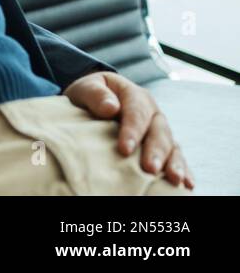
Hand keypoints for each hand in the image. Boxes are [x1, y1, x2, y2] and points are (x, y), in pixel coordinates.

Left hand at [63, 71, 193, 188]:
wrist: (96, 99)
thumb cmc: (89, 95)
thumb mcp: (86, 88)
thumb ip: (95, 94)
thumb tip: (110, 107)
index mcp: (135, 95)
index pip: (136, 112)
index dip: (132, 131)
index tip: (124, 149)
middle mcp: (152, 112)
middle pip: (158, 131)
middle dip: (156, 151)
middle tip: (150, 169)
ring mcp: (160, 129)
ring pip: (171, 145)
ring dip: (174, 162)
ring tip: (174, 180)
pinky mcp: (163, 145)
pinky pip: (176, 156)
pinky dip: (183, 169)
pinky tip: (186, 184)